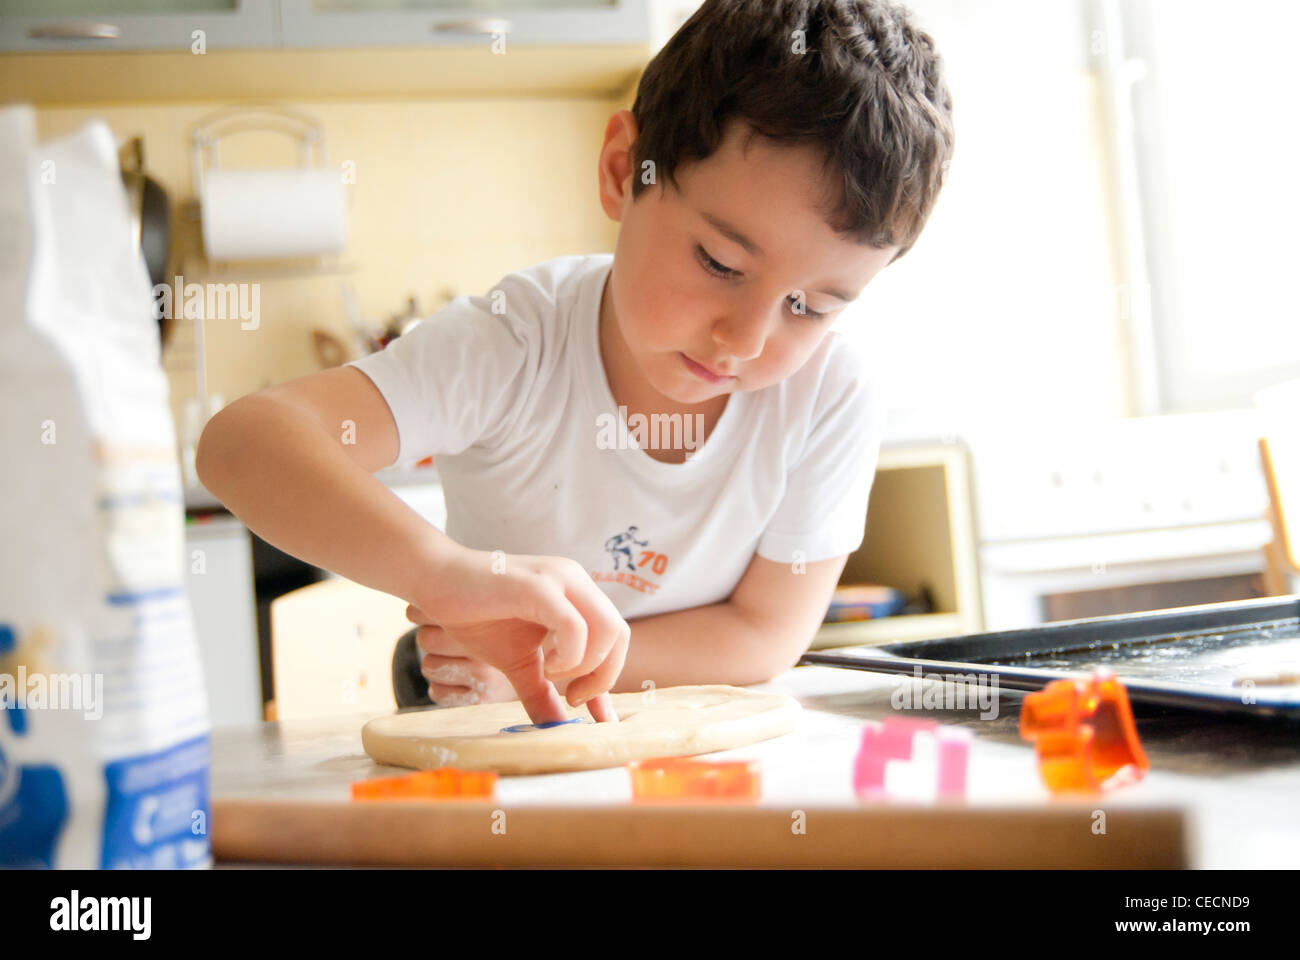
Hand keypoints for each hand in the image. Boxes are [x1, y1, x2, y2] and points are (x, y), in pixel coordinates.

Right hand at [410, 544, 627, 723]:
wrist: (435, 581)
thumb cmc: (474, 616)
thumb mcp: (518, 664)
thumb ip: (542, 693)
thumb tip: (560, 729)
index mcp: (577, 594)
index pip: (617, 636)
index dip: (609, 677)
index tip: (592, 712)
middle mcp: (575, 581)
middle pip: (619, 633)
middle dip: (603, 676)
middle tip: (572, 697)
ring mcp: (559, 579)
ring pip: (606, 628)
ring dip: (584, 665)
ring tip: (551, 675)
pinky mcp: (538, 586)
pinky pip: (574, 626)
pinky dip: (568, 655)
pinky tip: (543, 664)